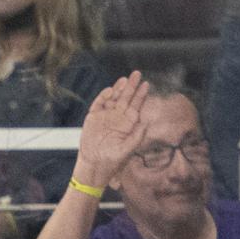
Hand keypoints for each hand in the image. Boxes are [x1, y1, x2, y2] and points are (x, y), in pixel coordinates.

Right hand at [72, 72, 151, 187]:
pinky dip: (103, 97)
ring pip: (113, 99)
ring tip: (124, 79)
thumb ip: (137, 136)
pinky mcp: (93, 118)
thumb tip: (146, 122)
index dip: (141, 95)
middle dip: (131, 86)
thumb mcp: (128, 149)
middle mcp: (118, 118)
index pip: (136, 105)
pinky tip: (110, 91)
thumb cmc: (113, 160)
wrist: (94, 165)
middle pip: (126, 98)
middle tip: (136, 74)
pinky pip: (98, 104)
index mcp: (129, 124)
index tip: (146, 84)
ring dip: (118, 89)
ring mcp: (105, 117)